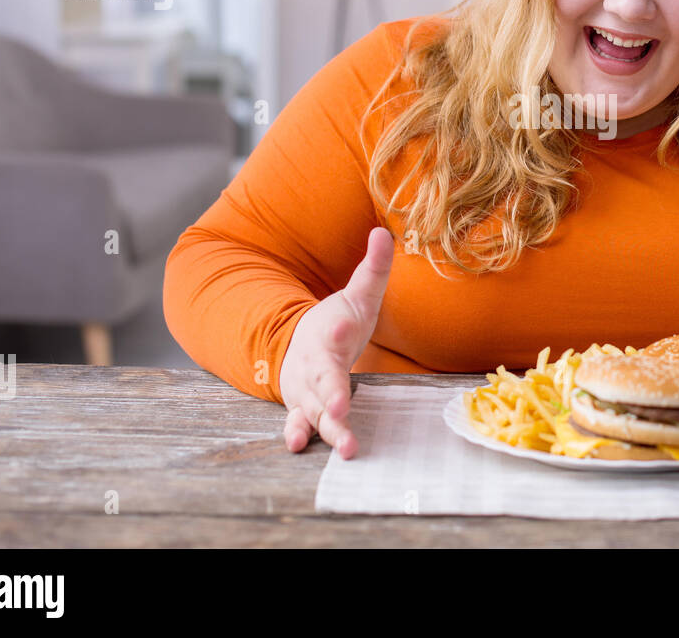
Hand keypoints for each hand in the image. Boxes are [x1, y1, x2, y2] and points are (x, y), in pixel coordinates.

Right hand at [279, 227, 393, 458]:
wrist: (299, 344)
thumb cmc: (338, 321)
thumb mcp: (359, 294)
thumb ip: (373, 268)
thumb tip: (382, 231)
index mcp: (330, 332)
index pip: (336, 329)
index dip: (339, 328)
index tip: (342, 326)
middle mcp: (315, 362)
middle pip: (322, 378)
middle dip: (330, 392)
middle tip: (340, 406)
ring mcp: (305, 387)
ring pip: (314, 409)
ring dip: (327, 426)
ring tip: (345, 445)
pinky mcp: (302, 407)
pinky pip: (297, 422)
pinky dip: (296, 434)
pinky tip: (297, 447)